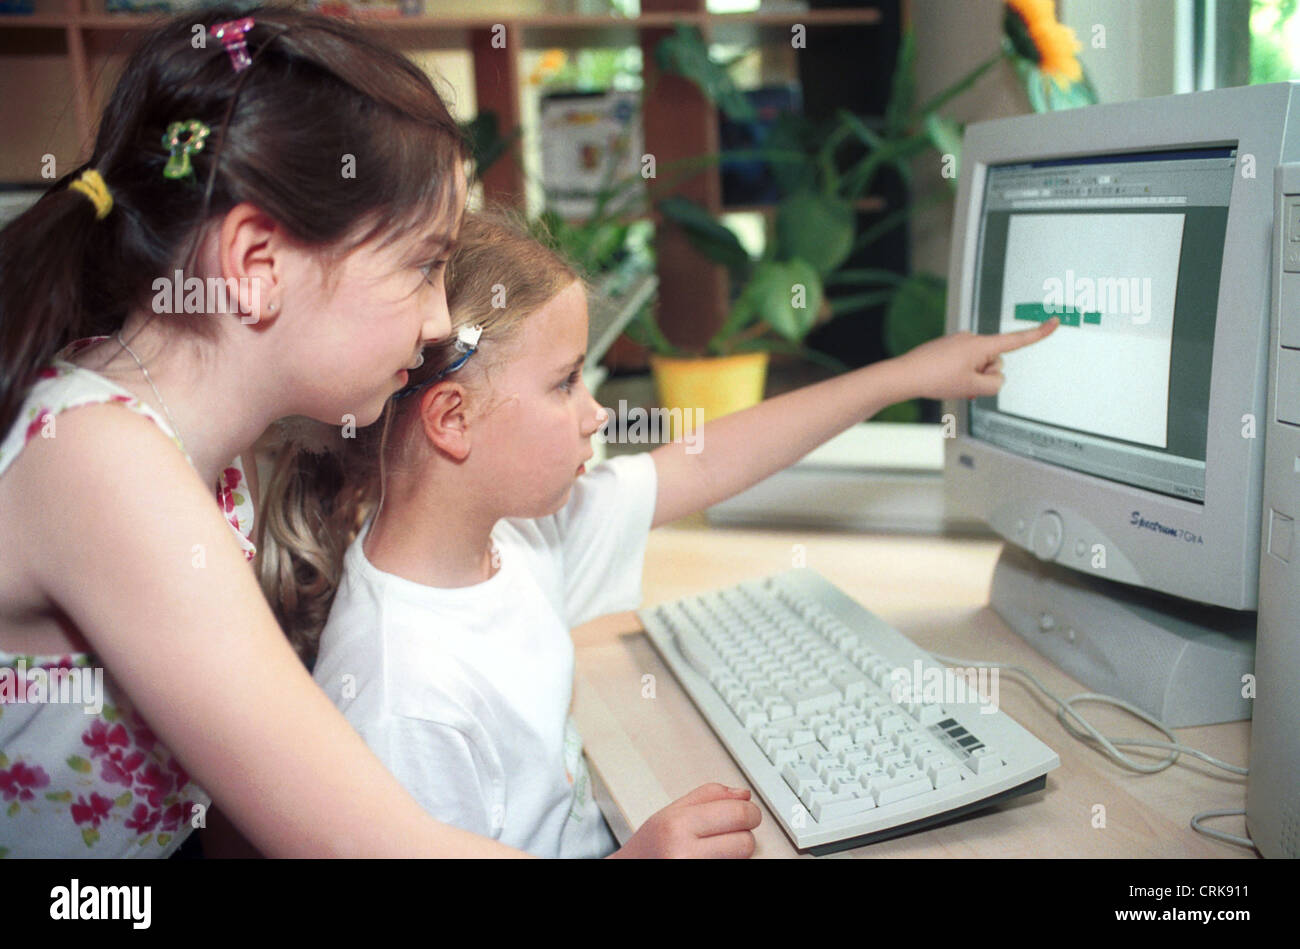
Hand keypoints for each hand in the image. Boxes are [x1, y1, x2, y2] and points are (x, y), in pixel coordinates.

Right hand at [608, 783, 760, 858]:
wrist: (627, 873)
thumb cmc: (648, 849)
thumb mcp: (669, 813)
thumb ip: (707, 797)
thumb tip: (743, 795)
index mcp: (677, 825)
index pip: (738, 814)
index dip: (750, 812)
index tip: (748, 813)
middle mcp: (684, 852)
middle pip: (745, 842)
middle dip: (745, 836)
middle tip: (736, 833)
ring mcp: (693, 870)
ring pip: (742, 860)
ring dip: (736, 854)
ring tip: (717, 850)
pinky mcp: (698, 887)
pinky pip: (730, 869)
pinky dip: (726, 863)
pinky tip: (711, 859)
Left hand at [893, 316, 1059, 400]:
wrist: (905, 375)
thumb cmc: (935, 378)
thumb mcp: (973, 388)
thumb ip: (994, 384)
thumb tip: (995, 378)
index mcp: (981, 345)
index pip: (1017, 339)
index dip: (1039, 333)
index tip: (1055, 322)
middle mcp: (971, 338)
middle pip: (995, 362)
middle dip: (985, 375)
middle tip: (964, 384)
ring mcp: (959, 342)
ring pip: (979, 365)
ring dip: (971, 377)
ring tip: (951, 382)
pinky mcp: (949, 348)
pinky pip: (965, 363)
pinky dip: (961, 375)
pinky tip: (946, 380)